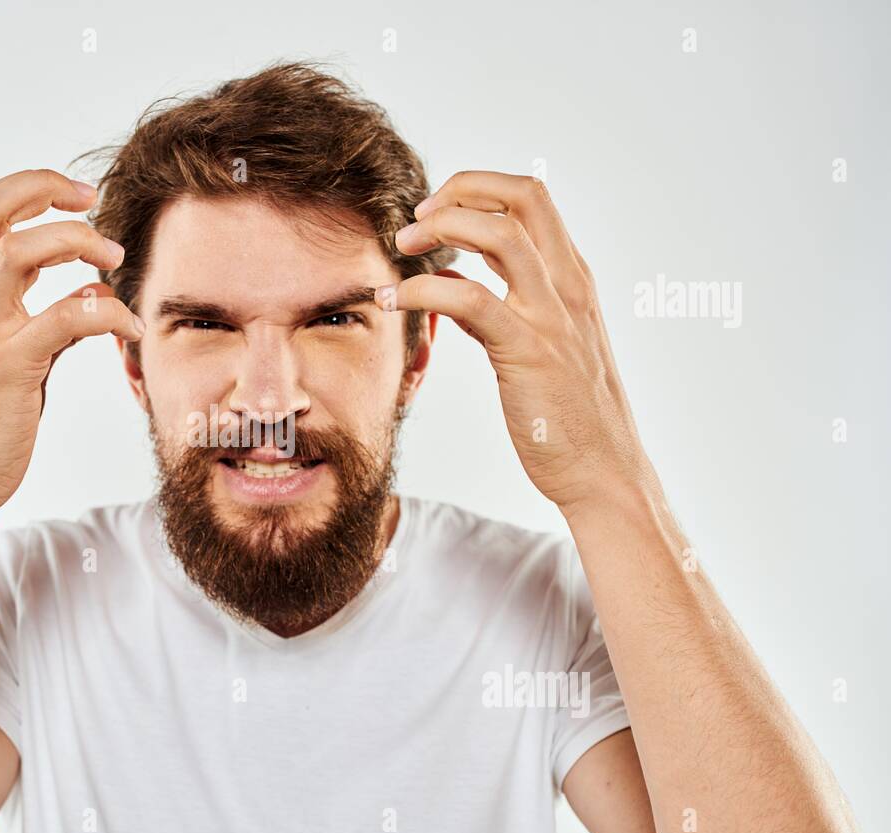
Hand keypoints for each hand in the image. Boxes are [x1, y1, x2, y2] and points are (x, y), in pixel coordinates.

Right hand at [0, 168, 142, 521]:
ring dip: (75, 241)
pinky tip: (130, 328)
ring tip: (114, 260)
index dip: (29, 188)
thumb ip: (50, 322)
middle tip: (92, 202)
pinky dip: (106, 312)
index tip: (77, 198)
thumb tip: (93, 293)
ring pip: (18, 252)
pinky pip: (63, 318)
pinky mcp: (9, 369)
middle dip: (43, 187)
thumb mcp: (16, 359)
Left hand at [378, 170, 653, 513]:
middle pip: (523, 196)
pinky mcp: (529, 352)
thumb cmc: (569, 417)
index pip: (532, 199)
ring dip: (441, 227)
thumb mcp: (544, 345)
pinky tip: (398, 299)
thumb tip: (455, 282)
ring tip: (403, 248)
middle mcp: (568, 286)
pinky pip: (472, 299)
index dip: (478, 190)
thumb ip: (506, 306)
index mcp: (573, 279)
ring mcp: (552, 316)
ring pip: (500, 233)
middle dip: (461, 191)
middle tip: (416, 220)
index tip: (436, 212)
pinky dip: (426, 288)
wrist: (603, 472)